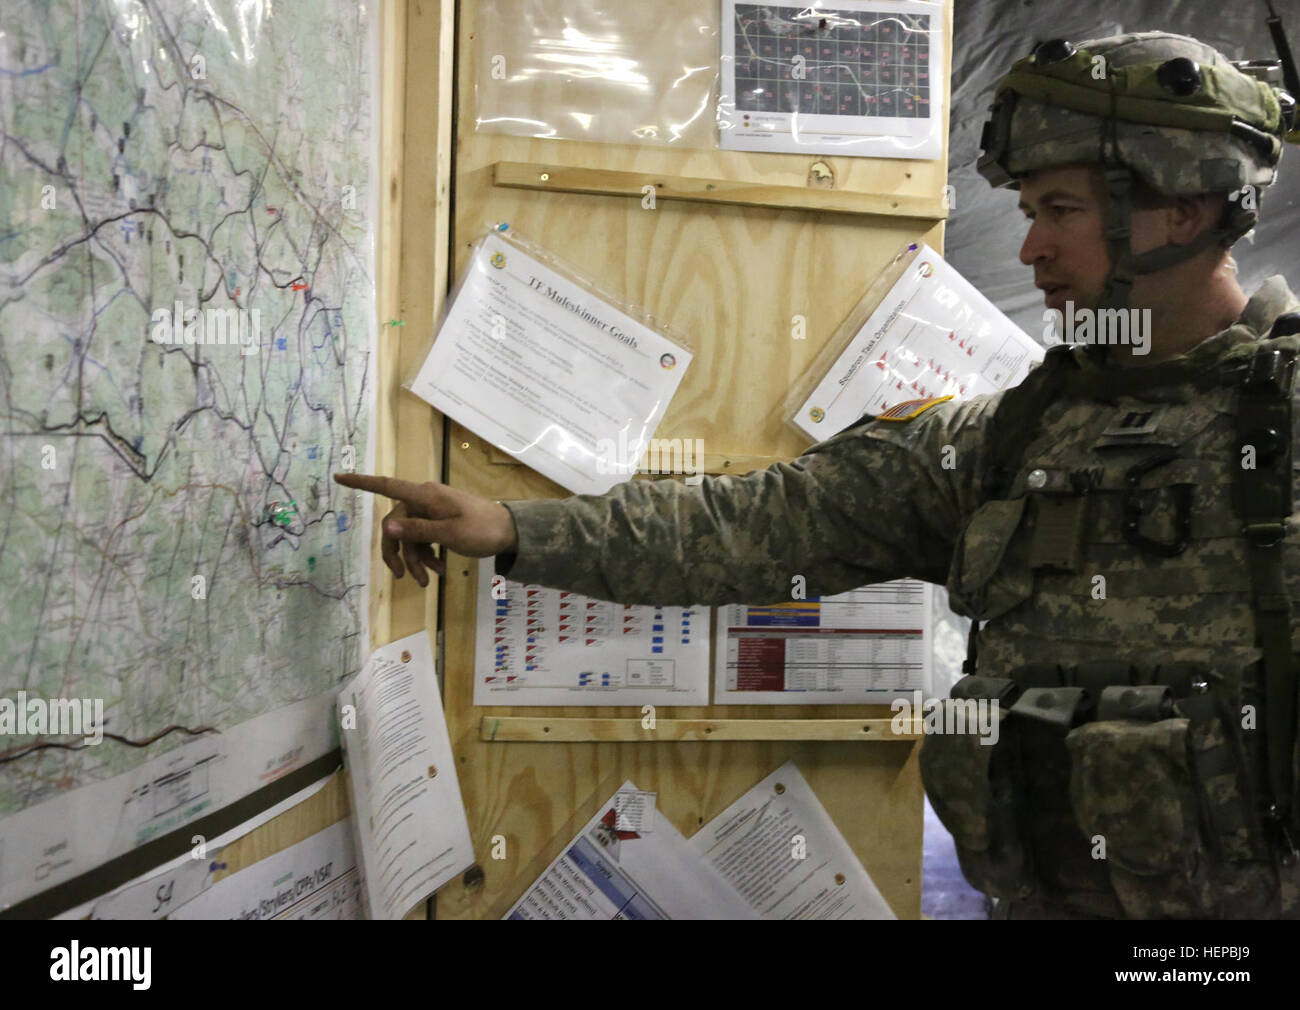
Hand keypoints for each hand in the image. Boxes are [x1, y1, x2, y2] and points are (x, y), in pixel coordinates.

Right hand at [332, 473, 517, 586]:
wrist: (509, 532)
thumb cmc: (481, 529)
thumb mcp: (449, 534)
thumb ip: (418, 530)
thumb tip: (388, 527)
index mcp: (424, 495)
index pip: (387, 486)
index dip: (361, 483)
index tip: (338, 477)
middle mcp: (424, 499)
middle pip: (395, 524)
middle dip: (399, 552)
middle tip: (405, 578)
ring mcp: (432, 510)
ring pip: (409, 535)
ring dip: (416, 558)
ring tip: (430, 580)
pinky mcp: (439, 521)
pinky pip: (422, 537)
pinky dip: (427, 554)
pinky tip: (438, 570)